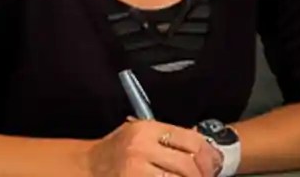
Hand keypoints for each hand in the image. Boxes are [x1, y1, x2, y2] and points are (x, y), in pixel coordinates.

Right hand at [86, 117, 222, 176]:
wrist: (86, 168)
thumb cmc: (117, 151)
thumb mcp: (140, 134)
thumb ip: (168, 139)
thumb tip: (204, 151)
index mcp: (147, 128)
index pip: (191, 140)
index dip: (208, 155)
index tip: (213, 165)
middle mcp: (141, 147)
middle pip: (188, 163)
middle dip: (201, 175)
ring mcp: (135, 168)